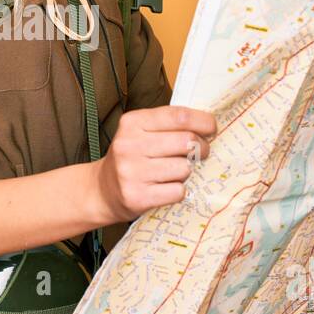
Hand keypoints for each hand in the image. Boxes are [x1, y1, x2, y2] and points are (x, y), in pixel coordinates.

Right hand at [94, 105, 216, 222]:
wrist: (102, 189)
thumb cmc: (131, 157)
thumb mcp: (140, 132)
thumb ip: (168, 125)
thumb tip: (208, 125)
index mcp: (132, 122)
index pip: (179, 116)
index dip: (203, 121)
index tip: (211, 128)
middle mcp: (129, 145)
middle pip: (186, 141)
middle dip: (201, 148)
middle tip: (200, 152)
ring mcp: (132, 172)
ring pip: (184, 168)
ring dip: (186, 171)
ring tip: (174, 172)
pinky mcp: (137, 196)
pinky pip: (177, 191)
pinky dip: (178, 190)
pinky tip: (166, 188)